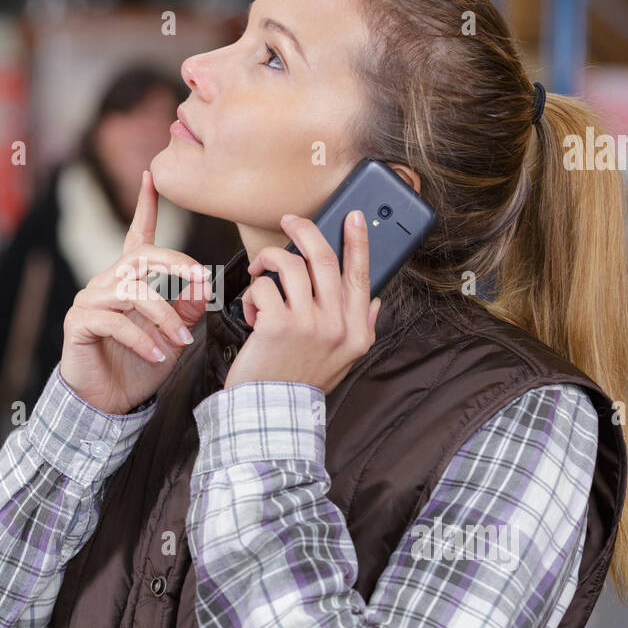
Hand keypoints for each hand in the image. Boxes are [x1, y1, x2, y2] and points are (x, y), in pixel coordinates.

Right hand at [59, 170, 213, 414]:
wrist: (108, 403)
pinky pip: (114, 321)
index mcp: (129, 280)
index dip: (145, 206)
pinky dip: (141, 338)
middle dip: (176, 264)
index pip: (138, 236)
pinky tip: (157, 356)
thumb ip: (187, 309)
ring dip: (164, 315)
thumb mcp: (173, 337)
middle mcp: (107, 283)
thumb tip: (204, 284)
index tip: (151, 176)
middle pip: (140, 256)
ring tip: (182, 341)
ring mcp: (90, 301)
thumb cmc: (139, 366)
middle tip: (203, 280)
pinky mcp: (79, 323)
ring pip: (132, 291)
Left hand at [226, 211, 381, 393]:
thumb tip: (375, 301)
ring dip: (269, 260)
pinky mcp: (276, 324)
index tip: (354, 217)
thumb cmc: (302, 381)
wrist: (273, 411)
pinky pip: (263, 286)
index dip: (358, 241)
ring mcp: (307, 324)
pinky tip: (252, 311)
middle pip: (323, 258)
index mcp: (356, 331)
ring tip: (260, 271)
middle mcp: (336, 325)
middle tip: (291, 221)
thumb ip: (361, 328)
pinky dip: (252, 293)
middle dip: (305, 230)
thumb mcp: (343, 360)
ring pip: (289, 265)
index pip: (361, 276)